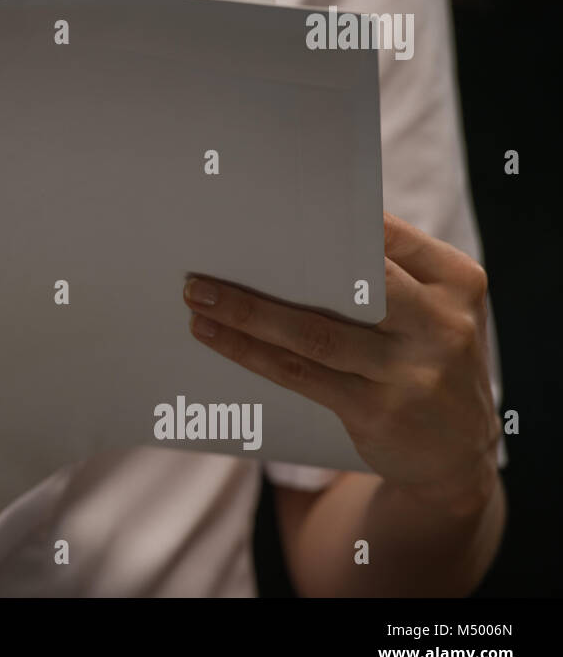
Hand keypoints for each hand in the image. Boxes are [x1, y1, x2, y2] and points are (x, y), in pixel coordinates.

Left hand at [181, 212, 500, 516]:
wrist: (459, 457)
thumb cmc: (426, 363)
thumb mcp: (433, 313)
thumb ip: (386, 277)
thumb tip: (287, 238)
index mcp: (457, 280)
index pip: (386, 233)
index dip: (329, 213)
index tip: (268, 200)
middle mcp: (441, 322)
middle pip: (350, 280)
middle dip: (276, 261)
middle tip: (213, 250)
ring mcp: (412, 371)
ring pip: (312, 331)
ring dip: (246, 310)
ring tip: (198, 294)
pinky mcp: (378, 411)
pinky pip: (299, 373)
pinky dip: (249, 351)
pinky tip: (214, 334)